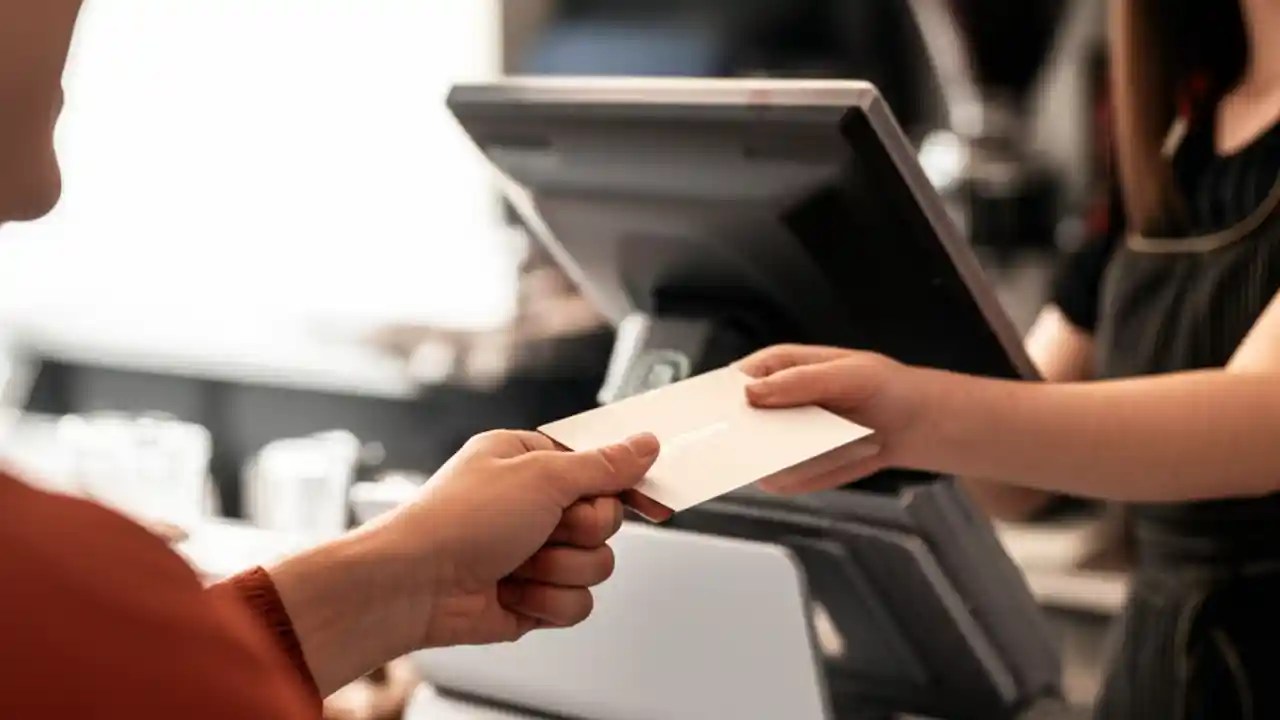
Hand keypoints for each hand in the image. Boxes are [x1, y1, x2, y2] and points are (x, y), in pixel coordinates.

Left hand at [372, 430, 659, 648]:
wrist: (413, 585)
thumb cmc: (456, 519)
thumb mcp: (540, 475)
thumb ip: (602, 464)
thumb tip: (642, 445)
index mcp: (530, 461)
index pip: (600, 466)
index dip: (625, 481)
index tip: (651, 497)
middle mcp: (533, 505)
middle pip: (606, 519)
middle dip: (579, 530)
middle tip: (547, 525)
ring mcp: (534, 552)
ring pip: (597, 565)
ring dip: (560, 568)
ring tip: (518, 561)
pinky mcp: (533, 596)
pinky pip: (578, 603)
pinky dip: (548, 600)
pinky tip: (514, 590)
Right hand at [736, 345, 924, 492]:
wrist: (915, 423)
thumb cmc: (884, 387)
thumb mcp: (847, 374)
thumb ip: (800, 382)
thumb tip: (751, 393)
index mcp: (781, 368)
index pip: (739, 377)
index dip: (719, 392)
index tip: (705, 408)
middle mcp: (777, 403)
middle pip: (741, 417)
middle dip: (730, 430)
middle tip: (719, 442)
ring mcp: (787, 436)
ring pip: (758, 450)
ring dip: (752, 458)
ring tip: (749, 463)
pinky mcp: (801, 466)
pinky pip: (784, 476)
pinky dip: (785, 479)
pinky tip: (781, 479)